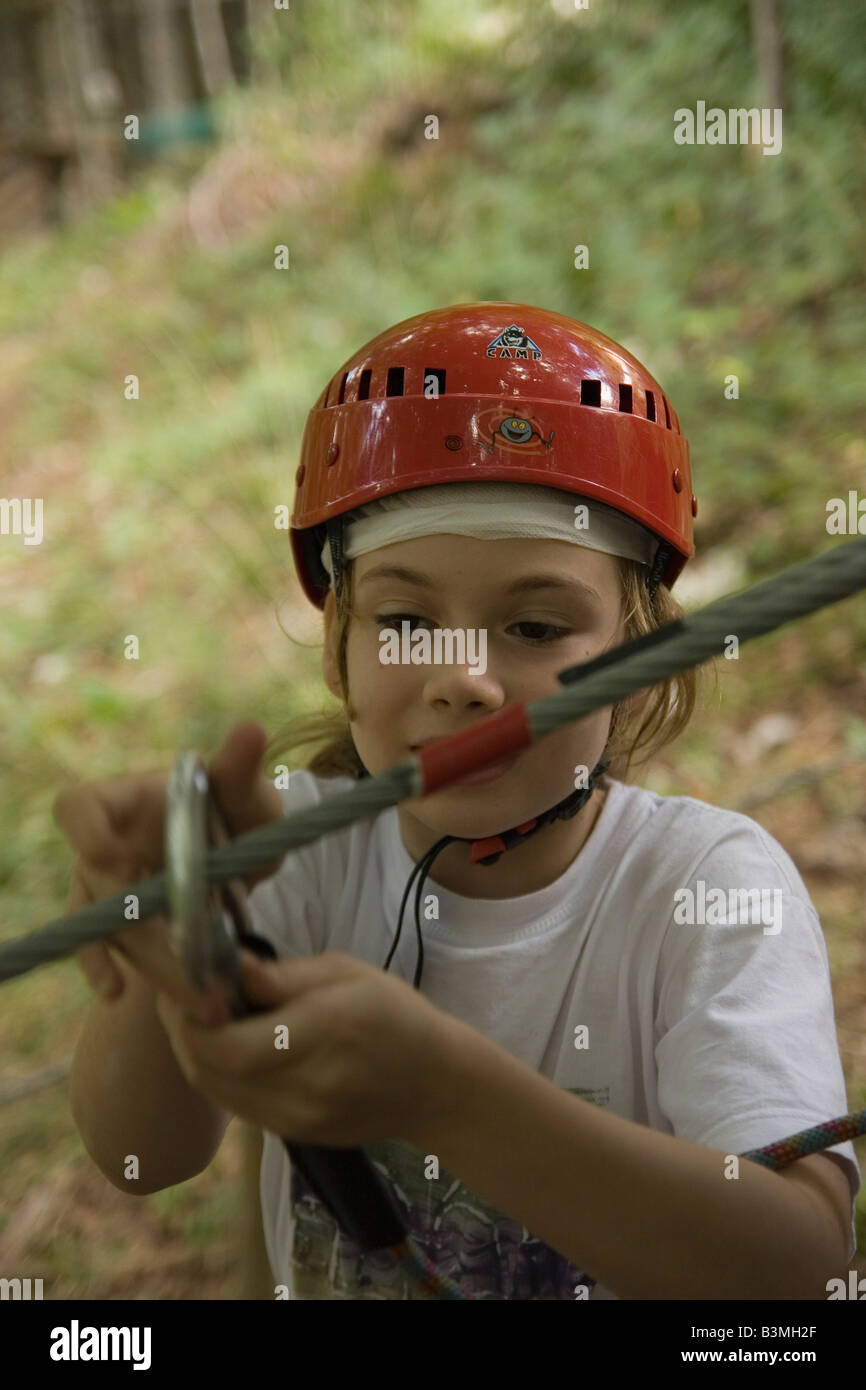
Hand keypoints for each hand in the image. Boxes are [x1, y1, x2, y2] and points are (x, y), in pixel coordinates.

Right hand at [53, 721, 284, 1006]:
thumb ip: (241, 769)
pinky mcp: (117, 925)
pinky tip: (116, 991)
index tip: (117, 859)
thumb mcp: (247, 793)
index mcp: (126, 800)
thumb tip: (252, 729)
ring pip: (103, 922)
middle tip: (173, 939)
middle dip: (129, 913)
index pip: (79, 807)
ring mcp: (105, 888)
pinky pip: (101, 949)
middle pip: (97, 880)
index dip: (86, 833)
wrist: (239, 861)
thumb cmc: (235, 811)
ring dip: (137, 954)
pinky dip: (105, 970)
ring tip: (178, 983)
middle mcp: (105, 843)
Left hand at [155, 950, 462, 1147]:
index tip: (184, 979)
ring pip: (214, 1088)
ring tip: (194, 1012)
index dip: (191, 1014)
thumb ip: (282, 975)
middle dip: (182, 1028)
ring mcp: (295, 1118)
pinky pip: (234, 1100)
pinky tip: (223, 1041)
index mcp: (324, 1032)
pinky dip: (217, 1069)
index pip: (227, 1043)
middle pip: (208, 1068)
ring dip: (193, 1049)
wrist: (434, 1086)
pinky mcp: (291, 1133)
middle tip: (178, 991)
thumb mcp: (346, 973)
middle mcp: (304, 1084)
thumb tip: (226, 966)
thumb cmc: (394, 1015)